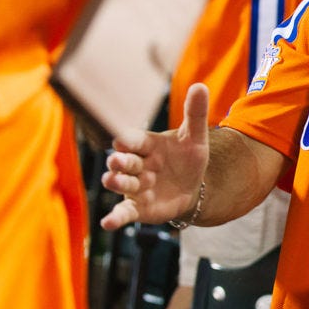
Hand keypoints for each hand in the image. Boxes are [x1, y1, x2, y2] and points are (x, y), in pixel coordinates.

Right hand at [100, 82, 210, 229]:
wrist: (193, 186)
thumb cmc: (188, 157)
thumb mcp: (195, 137)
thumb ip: (194, 113)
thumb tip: (200, 86)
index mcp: (147, 144)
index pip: (133, 140)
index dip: (128, 141)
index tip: (122, 141)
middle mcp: (137, 165)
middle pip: (125, 162)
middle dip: (120, 162)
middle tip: (118, 161)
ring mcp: (136, 187)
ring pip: (122, 184)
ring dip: (118, 183)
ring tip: (113, 181)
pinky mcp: (138, 207)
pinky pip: (124, 213)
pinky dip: (115, 218)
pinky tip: (107, 223)